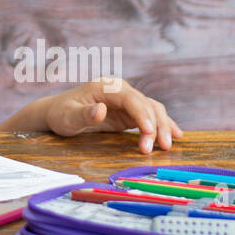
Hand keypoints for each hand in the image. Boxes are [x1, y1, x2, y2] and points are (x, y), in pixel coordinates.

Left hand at [43, 78, 182, 153]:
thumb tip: (101, 110)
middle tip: (161, 148)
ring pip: (152, 109)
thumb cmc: (61, 114)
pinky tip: (176, 135)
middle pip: (145, 104)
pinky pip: (150, 116)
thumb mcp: (68, 117)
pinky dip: (162, 124)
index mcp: (105, 86)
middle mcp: (119, 89)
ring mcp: (126, 100)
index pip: (130, 98)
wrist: (58, 113)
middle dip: (156, 126)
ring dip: (162, 126)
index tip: (149, 132)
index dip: (142, 114)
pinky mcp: (129, 111)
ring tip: (167, 146)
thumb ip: (84, 115)